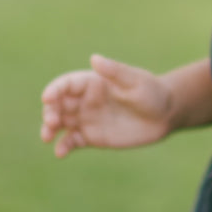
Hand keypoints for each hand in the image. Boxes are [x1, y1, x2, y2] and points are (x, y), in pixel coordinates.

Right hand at [40, 54, 173, 157]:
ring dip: (49, 129)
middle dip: (50, 112)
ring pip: (60, 123)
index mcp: (92, 82)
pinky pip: (72, 141)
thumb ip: (115, 71)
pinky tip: (60, 153)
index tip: (47, 98)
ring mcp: (86, 119)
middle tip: (52, 122)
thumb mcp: (135, 81)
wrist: (165, 116)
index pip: (66, 84)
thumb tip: (94, 58)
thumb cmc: (152, 92)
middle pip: (58, 104)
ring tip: (47, 137)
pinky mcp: (92, 137)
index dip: (54, 90)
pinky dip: (63, 146)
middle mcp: (85, 100)